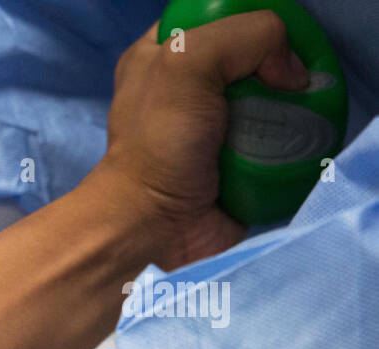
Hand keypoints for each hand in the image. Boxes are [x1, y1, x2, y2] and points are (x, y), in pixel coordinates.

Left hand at [90, 12, 308, 267]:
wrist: (154, 222)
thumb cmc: (160, 142)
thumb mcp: (188, 62)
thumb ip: (245, 37)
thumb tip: (292, 74)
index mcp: (161, 54)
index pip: (216, 16)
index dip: (247, 19)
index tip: (270, 39)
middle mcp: (187, 87)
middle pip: (251, 57)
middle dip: (276, 64)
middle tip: (290, 78)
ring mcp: (214, 126)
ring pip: (270, 98)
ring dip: (290, 105)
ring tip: (300, 109)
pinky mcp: (237, 160)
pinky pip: (278, 139)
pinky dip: (294, 138)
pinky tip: (301, 136)